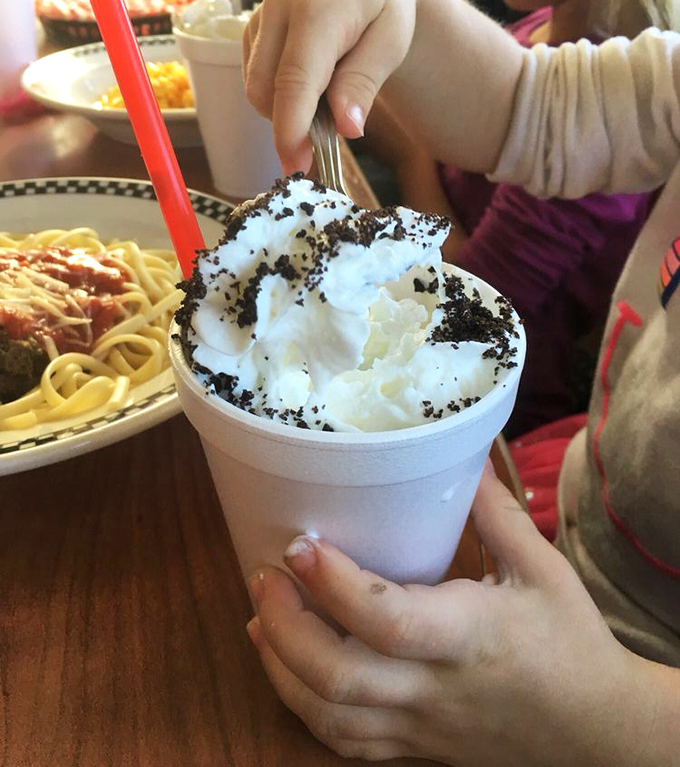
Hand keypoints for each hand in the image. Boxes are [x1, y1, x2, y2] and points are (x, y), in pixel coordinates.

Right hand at [242, 0, 422, 173]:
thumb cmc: (385, 9)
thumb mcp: (391, 44)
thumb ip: (364, 83)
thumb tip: (348, 129)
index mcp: (317, 9)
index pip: (294, 79)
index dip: (291, 128)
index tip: (296, 166)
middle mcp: (278, 8)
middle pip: (266, 90)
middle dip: (291, 124)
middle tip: (331, 131)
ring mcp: (260, 17)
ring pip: (257, 89)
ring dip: (286, 109)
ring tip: (327, 96)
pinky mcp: (252, 29)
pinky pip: (255, 80)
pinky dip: (278, 96)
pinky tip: (309, 84)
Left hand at [246, 466, 650, 766]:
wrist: (597, 733)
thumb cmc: (570, 643)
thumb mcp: (543, 569)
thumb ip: (496, 512)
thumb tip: (460, 452)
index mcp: (467, 637)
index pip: (388, 619)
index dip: (334, 583)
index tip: (300, 543)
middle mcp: (433, 688)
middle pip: (337, 677)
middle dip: (285, 625)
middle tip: (265, 574)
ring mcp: (418, 728)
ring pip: (328, 717)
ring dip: (280, 666)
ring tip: (260, 615)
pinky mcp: (412, 750)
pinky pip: (344, 742)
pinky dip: (303, 706)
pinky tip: (286, 666)